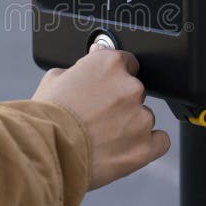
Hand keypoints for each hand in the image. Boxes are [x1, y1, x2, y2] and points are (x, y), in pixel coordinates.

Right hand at [32, 45, 170, 189]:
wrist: (46, 150)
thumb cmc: (46, 116)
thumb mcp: (55, 78)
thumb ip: (81, 66)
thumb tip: (93, 55)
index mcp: (109, 64)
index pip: (126, 61)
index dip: (114, 76)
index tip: (107, 87)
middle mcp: (130, 86)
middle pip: (134, 91)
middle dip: (119, 103)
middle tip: (97, 117)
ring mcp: (140, 117)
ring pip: (143, 117)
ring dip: (129, 125)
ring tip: (103, 138)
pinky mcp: (145, 146)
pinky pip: (160, 141)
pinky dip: (147, 144)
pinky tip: (126, 148)